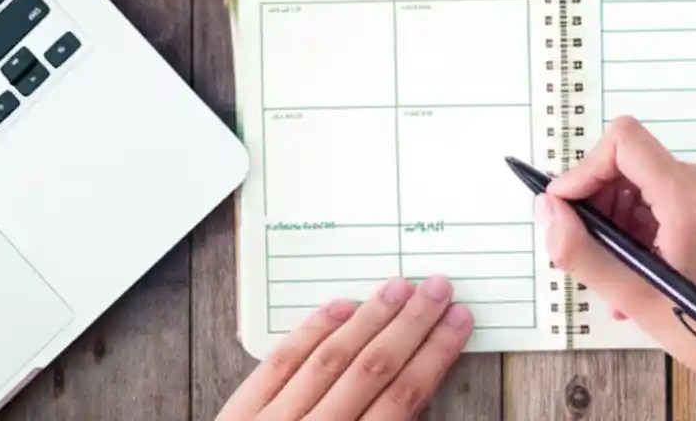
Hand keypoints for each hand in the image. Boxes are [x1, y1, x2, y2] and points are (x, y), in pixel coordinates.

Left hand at [216, 276, 472, 420]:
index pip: (403, 399)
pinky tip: (338, 307)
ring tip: (397, 287)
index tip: (458, 321)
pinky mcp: (237, 418)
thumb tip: (419, 400)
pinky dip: (310, 332)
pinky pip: (278, 365)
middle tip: (438, 288)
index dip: (435, 355)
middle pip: (372, 369)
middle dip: (411, 325)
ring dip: (368, 318)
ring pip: (329, 359)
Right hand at [538, 117, 695, 418]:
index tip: (566, 207)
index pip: (623, 141)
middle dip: (601, 202)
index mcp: (691, 200)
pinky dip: (649, 222)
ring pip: (651, 181)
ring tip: (621, 273)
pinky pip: (675, 195)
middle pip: (633, 161)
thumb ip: (583, 252)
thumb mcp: (637, 298)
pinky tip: (647, 267)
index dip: (584, 169)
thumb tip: (548, 211)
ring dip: (623, 219)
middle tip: (591, 251)